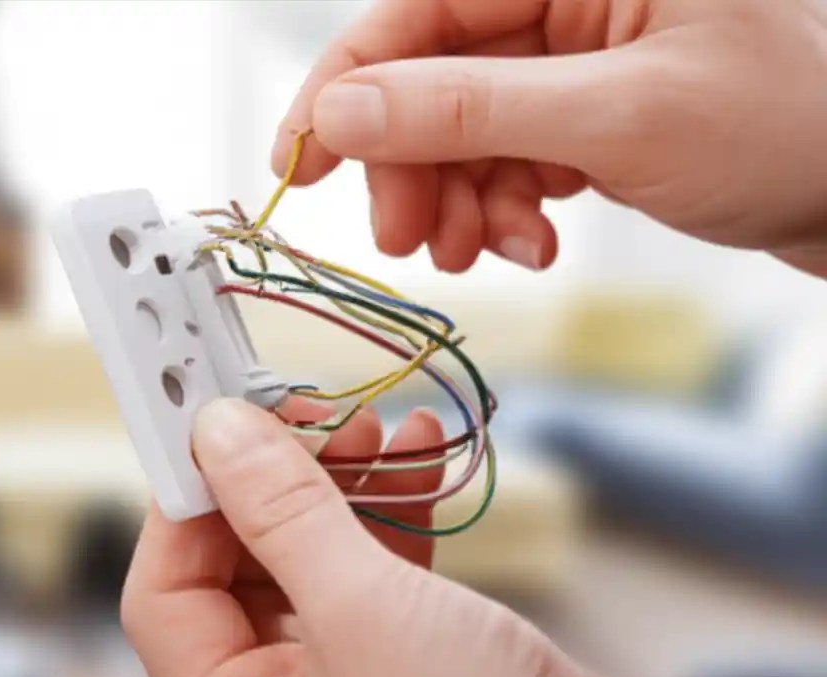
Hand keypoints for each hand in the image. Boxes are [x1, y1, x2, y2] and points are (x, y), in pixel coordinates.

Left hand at [122, 398, 668, 676]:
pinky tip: (417, 457)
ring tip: (376, 425)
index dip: (185, 501)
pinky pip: (376, 567)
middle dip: (274, 478)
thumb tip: (220, 433)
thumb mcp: (366, 611)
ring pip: (311, 555)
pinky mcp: (410, 653)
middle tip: (308, 413)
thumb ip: (286, 516)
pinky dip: (392, 509)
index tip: (217, 422)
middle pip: (237, 561)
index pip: (165, 591)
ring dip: (340, 481)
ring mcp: (346, 674)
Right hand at [273, 0, 826, 276]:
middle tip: (406, 236)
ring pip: (458, 124)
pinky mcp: (583, 107)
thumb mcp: (620, 119)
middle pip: (429, 73)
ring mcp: (573, 53)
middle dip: (410, 162)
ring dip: (452, 197)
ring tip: (479, 251)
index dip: (345, 83)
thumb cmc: (794, 127)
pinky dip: (499, 207)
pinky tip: (530, 240)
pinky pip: (502, 154)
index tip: (298, 159)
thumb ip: (470, 110)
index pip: (417, 7)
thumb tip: (342, 114)